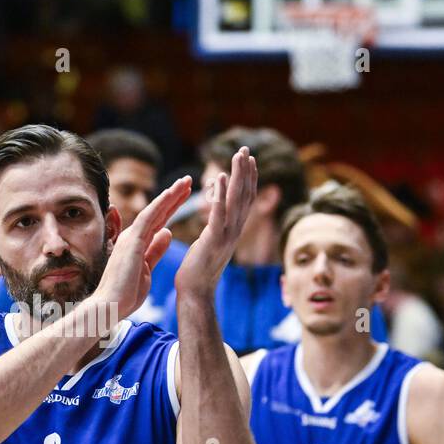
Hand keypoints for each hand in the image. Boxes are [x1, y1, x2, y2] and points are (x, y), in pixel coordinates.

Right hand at [91, 176, 190, 319]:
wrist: (110, 306)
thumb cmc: (126, 294)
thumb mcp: (147, 269)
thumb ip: (156, 250)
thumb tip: (168, 233)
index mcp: (138, 244)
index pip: (158, 221)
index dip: (172, 208)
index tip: (185, 196)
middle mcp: (133, 236)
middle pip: (158, 212)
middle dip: (173, 196)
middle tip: (188, 181)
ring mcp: (131, 237)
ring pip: (154, 210)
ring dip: (170, 194)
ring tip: (184, 181)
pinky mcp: (131, 240)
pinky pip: (147, 217)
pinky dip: (160, 204)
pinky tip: (171, 193)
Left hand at [175, 146, 257, 297]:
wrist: (195, 293)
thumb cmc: (197, 272)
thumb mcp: (209, 245)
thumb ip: (215, 231)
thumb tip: (215, 221)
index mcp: (232, 231)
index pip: (244, 200)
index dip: (247, 179)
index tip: (248, 160)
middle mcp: (234, 231)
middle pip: (245, 195)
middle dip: (246, 171)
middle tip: (245, 150)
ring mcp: (227, 235)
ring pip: (236, 200)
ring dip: (238, 176)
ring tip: (239, 155)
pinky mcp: (214, 240)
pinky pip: (219, 213)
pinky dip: (222, 194)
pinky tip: (221, 176)